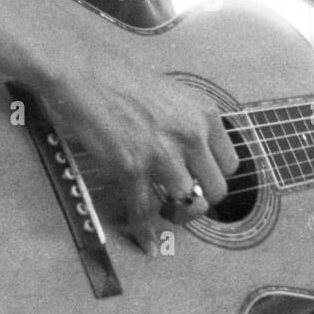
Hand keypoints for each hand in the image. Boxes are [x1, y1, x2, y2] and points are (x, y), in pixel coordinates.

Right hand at [37, 46, 238, 254]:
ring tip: (165, 213)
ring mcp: (163, 153)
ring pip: (188, 203)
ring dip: (177, 214)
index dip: (214, 177)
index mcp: (204, 113)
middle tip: (183, 200)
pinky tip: (146, 241)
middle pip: (216, 189)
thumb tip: (189, 153)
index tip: (201, 182)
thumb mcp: (170, 92)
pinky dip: (145, 231)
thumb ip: (185, 121)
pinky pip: (145, 211)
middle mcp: (191, 134)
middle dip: (200, 199)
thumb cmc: (119, 76)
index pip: (230, 163)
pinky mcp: (133, 168)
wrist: (83, 71)